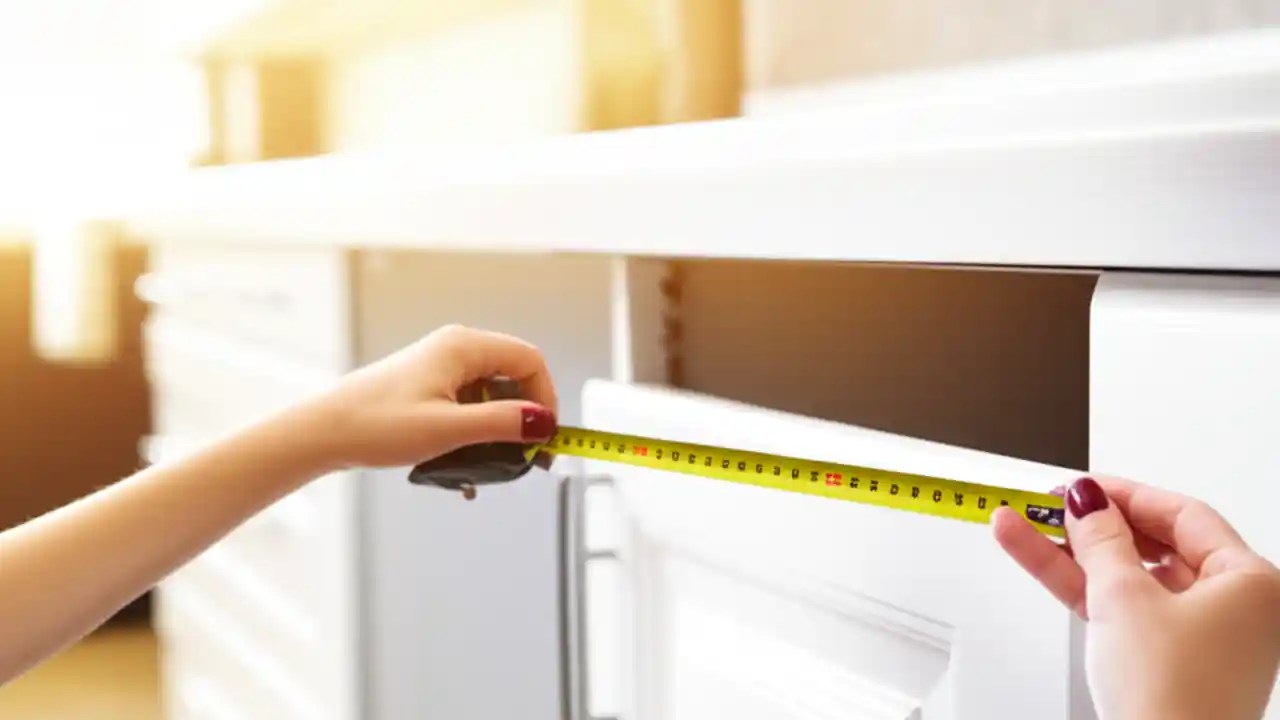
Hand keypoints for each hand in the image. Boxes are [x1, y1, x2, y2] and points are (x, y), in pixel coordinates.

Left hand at [307, 324, 558, 470]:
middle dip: (524, 420)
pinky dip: (475, 435)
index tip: (545, 436)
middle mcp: (455, 350)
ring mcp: (440, 369)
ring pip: (492, 397)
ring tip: (492, 469)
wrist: (322, 432)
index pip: (529, 360)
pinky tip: (466, 468)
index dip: (545, 398)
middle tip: (529, 458)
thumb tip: (543, 423)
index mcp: (463, 346)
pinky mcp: (428, 388)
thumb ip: (502, 424)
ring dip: (498, 433)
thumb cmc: (374, 424)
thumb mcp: (448, 429)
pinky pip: (468, 408)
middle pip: (513, 378)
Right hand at [993, 476, 1279, 719]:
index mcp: (1251, 583)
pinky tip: (1037, 558)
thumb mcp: (1125, 598)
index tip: (1079, 484)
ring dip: (1070, 552)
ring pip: (1126, 576)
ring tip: (1020, 524)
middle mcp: (1234, 607)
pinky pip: (1120, 607)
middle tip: (1046, 503)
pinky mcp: (1165, 660)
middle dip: (1090, 524)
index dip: (1124, 494)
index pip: (1183, 515)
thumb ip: (1101, 540)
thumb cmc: (1176, 700)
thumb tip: (1087, 501)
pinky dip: (1080, 585)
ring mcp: (1199, 636)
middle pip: (1151, 544)